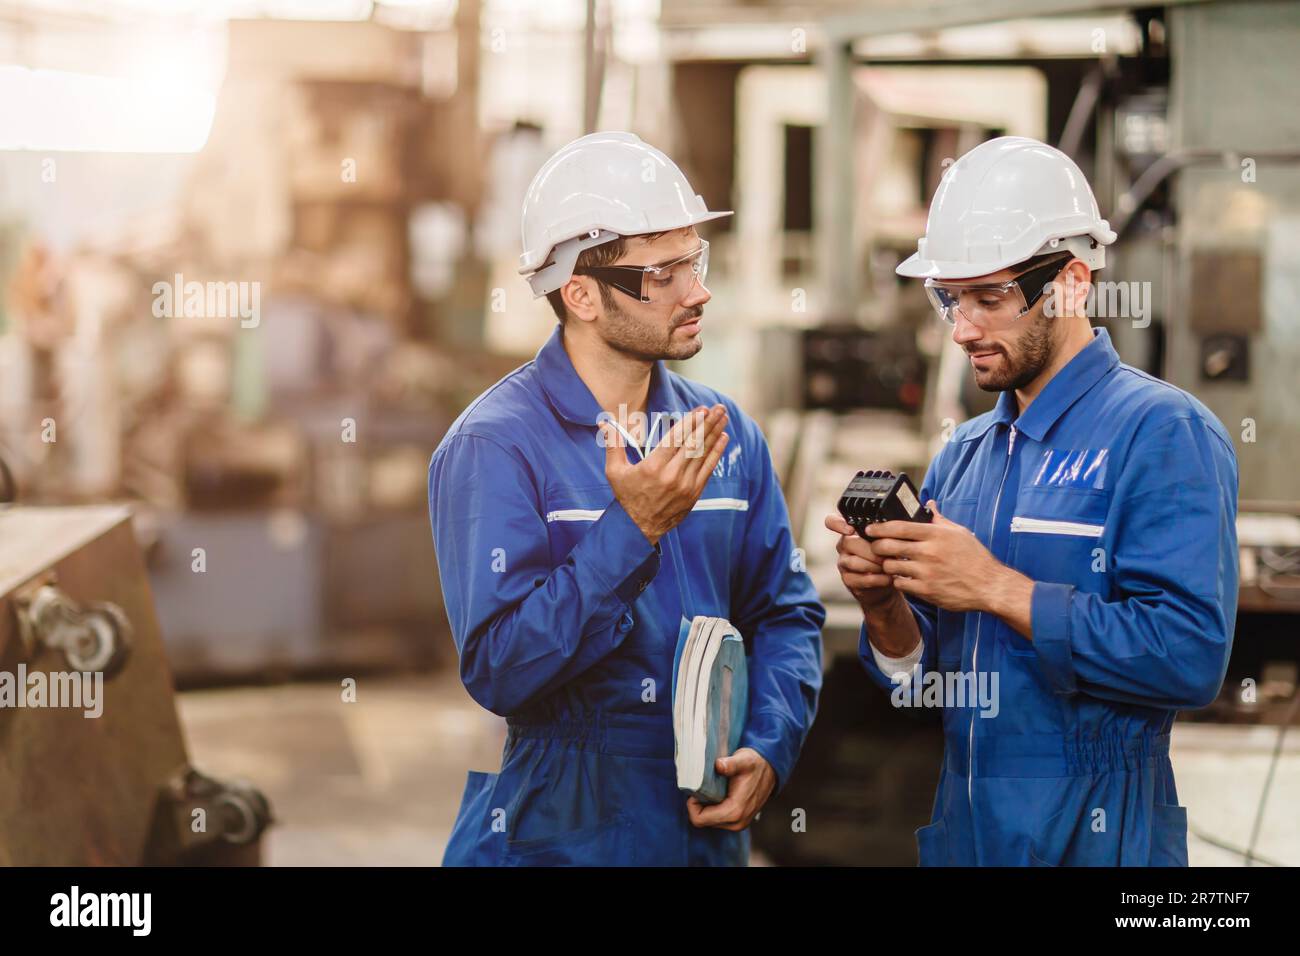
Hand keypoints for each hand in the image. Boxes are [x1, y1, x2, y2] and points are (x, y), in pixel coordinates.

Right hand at [602, 405, 728, 545]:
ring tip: (723, 417)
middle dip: (708, 423)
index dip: (690, 422)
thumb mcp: (614, 471)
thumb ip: (613, 445)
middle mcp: (671, 476)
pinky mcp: (694, 494)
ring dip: (715, 434)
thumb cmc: (626, 496)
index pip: (676, 439)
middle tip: (718, 407)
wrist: (638, 528)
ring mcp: (685, 486)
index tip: (701, 410)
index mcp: (652, 467)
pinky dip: (716, 452)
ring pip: (703, 454)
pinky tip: (723, 438)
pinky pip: (708, 469)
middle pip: (693, 444)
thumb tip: (605, 423)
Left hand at [686, 748, 774, 830]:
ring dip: (705, 806)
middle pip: (702, 821)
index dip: (692, 804)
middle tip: (702, 787)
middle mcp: (736, 822)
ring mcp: (738, 824)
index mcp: (734, 811)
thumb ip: (731, 764)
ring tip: (710, 789)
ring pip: (709, 821)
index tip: (696, 789)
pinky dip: (712, 808)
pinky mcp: (738, 821)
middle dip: (698, 805)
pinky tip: (717, 793)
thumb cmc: (755, 764)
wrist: (770, 770)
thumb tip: (719, 765)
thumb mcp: (743, 760)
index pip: (699, 819)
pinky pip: (717, 819)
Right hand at [824, 513, 895, 610]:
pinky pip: (858, 579)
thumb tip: (887, 530)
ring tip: (889, 568)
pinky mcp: (848, 580)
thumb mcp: (889, 540)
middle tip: (888, 556)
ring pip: (853, 562)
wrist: (890, 580)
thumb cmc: (889, 554)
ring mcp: (843, 563)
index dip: (837, 524)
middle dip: (870, 550)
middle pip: (848, 542)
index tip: (850, 530)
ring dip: (874, 565)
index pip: (832, 521)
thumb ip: (884, 532)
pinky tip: (887, 579)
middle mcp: (843, 545)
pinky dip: (876, 579)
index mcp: (852, 531)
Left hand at [867, 501, 1030, 623]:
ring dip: (887, 564)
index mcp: (936, 535)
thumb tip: (930, 503)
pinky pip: (899, 583)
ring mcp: (926, 572)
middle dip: (877, 546)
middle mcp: (929, 552)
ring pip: (890, 566)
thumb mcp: (959, 533)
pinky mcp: (926, 590)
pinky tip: (903, 577)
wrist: (989, 586)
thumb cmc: (975, 558)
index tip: (870, 529)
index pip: (899, 526)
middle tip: (876, 546)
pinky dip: (898, 580)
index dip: (879, 527)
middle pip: (888, 545)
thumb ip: (939, 519)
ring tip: (891, 563)